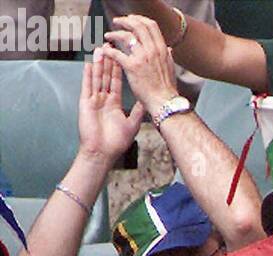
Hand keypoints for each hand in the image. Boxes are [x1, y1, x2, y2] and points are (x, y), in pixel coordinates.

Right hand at [77, 48, 144, 162]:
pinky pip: (87, 86)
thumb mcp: (132, 124)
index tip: (122, 56)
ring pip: (97, 78)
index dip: (119, 70)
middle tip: (111, 46)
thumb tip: (148, 101)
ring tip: (101, 49)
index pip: (117, 82)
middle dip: (109, 62)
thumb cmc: (116, 142)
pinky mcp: (86, 103)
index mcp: (114, 103)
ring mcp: (94, 100)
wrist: (103, 152)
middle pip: (106, 77)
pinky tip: (89, 64)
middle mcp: (103, 99)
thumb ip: (139, 111)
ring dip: (99, 64)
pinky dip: (88, 75)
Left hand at [103, 15, 180, 115]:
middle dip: (125, 21)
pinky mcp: (132, 67)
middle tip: (117, 22)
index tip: (132, 20)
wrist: (166, 104)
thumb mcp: (171, 70)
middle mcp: (153, 50)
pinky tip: (105, 51)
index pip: (151, 25)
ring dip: (114, 34)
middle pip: (138, 26)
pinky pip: (116, 53)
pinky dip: (108, 51)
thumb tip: (169, 49)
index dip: (139, 19)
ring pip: (125, 36)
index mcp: (162, 50)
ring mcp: (142, 58)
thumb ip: (168, 57)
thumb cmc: (167, 91)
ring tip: (108, 36)